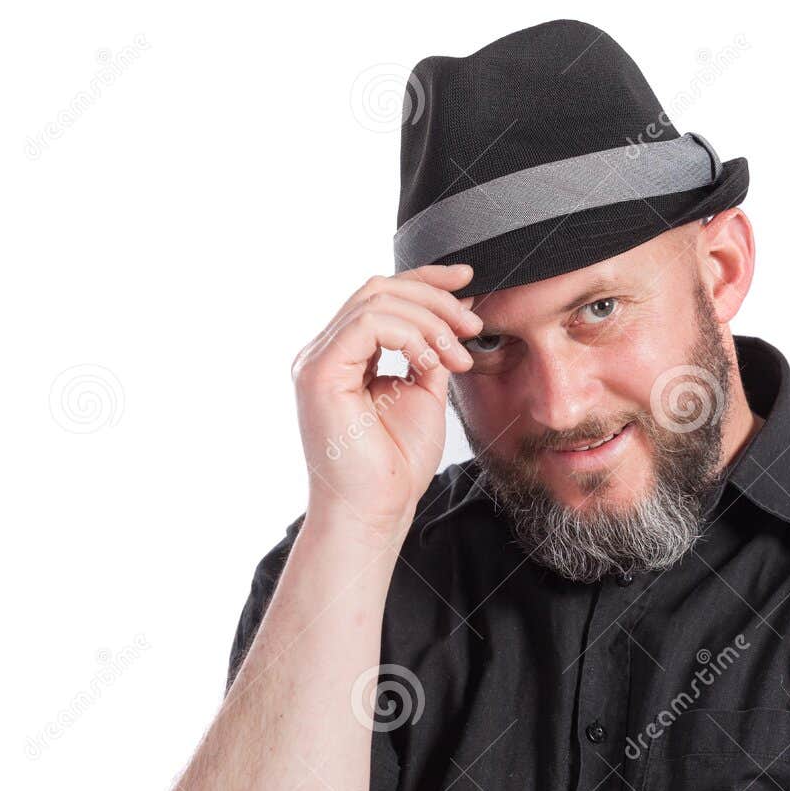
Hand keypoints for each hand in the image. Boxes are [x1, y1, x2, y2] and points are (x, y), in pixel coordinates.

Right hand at [291, 263, 481, 545]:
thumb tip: (453, 314)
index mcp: (346, 356)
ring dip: (430, 321)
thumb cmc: (395, 466)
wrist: (376, 510)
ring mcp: (317, 361)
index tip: (468, 282)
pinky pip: (368, 324)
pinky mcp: (319, 373)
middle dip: (435, 298)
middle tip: (472, 324)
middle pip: (379, 289)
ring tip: (457, 356)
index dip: (426, 280)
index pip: (382, 296)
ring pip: (376, 300)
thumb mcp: (424, 394)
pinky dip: (409, 336)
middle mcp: (324, 352)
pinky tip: (431, 364)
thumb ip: (429, 352)